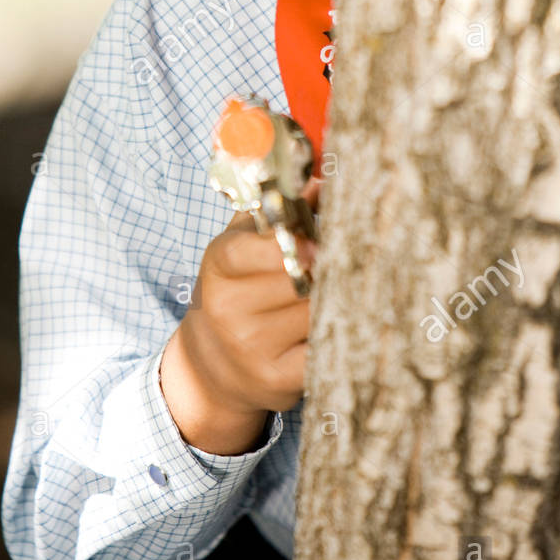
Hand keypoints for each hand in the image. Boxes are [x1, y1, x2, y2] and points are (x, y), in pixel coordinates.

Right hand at [159, 174, 320, 454]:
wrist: (213, 365)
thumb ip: (278, 210)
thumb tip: (323, 178)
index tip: (316, 240)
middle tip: (346, 261)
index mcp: (220, 266)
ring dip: (337, 300)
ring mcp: (250, 349)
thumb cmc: (240, 289)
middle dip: (327, 269)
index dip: (289, 243)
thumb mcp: (243, 243)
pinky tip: (336, 326)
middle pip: (299, 282)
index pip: (254, 250)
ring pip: (318, 313)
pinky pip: (325, 350)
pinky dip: (338, 335)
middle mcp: (228, 309)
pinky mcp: (276, 381)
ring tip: (341, 291)